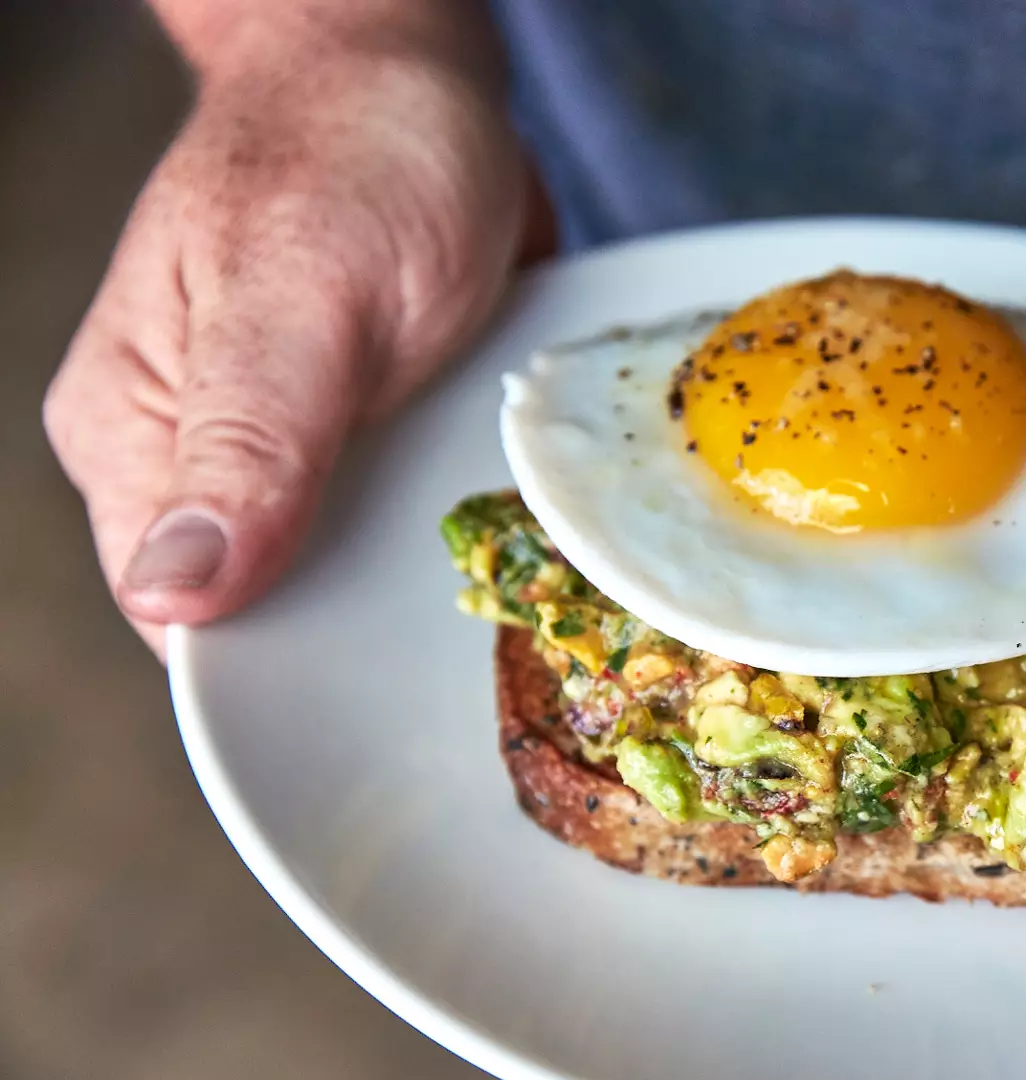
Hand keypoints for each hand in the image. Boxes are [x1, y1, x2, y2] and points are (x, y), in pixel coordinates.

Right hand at [44, 26, 541, 654]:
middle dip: (364, 626)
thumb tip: (175, 595)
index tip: (378, 689)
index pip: (182, 621)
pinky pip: (399, 518)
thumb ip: (245, 440)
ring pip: (343, 571)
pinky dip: (456, 525)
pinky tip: (513, 528)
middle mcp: (198, 456)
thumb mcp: (302, 295)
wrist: (411, 69)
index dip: (277, 663)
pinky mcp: (358, 433)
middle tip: (477, 625)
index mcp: (137, 435)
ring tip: (508, 575)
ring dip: (423, 579)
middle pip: (271, 609)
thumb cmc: (348, 153)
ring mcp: (283, 449)